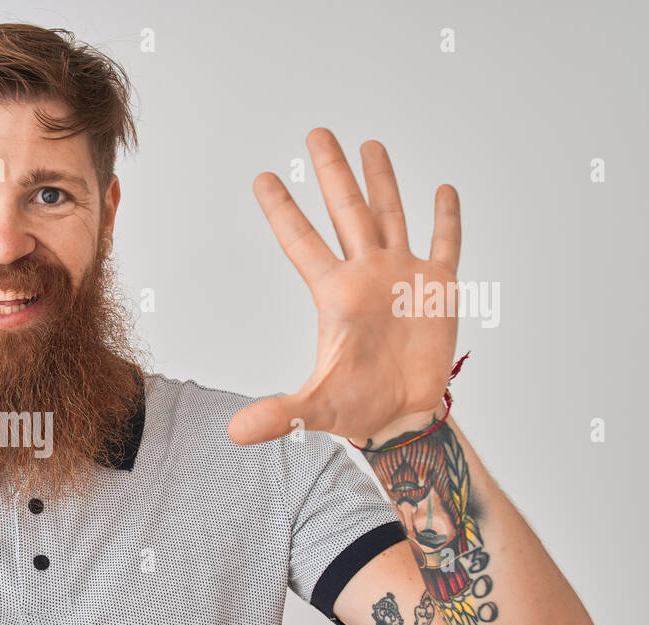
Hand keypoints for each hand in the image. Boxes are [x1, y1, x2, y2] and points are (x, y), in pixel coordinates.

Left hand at [227, 129, 459, 446]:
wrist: (402, 419)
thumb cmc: (357, 410)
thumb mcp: (314, 409)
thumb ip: (278, 415)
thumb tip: (235, 434)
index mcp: (335, 294)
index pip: (302, 242)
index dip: (283, 210)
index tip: (262, 177)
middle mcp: (366, 275)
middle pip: (346, 212)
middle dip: (332, 172)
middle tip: (316, 133)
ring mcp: (402, 278)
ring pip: (390, 216)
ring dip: (382, 181)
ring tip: (370, 144)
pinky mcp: (438, 289)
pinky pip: (445, 245)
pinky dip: (446, 219)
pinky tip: (443, 190)